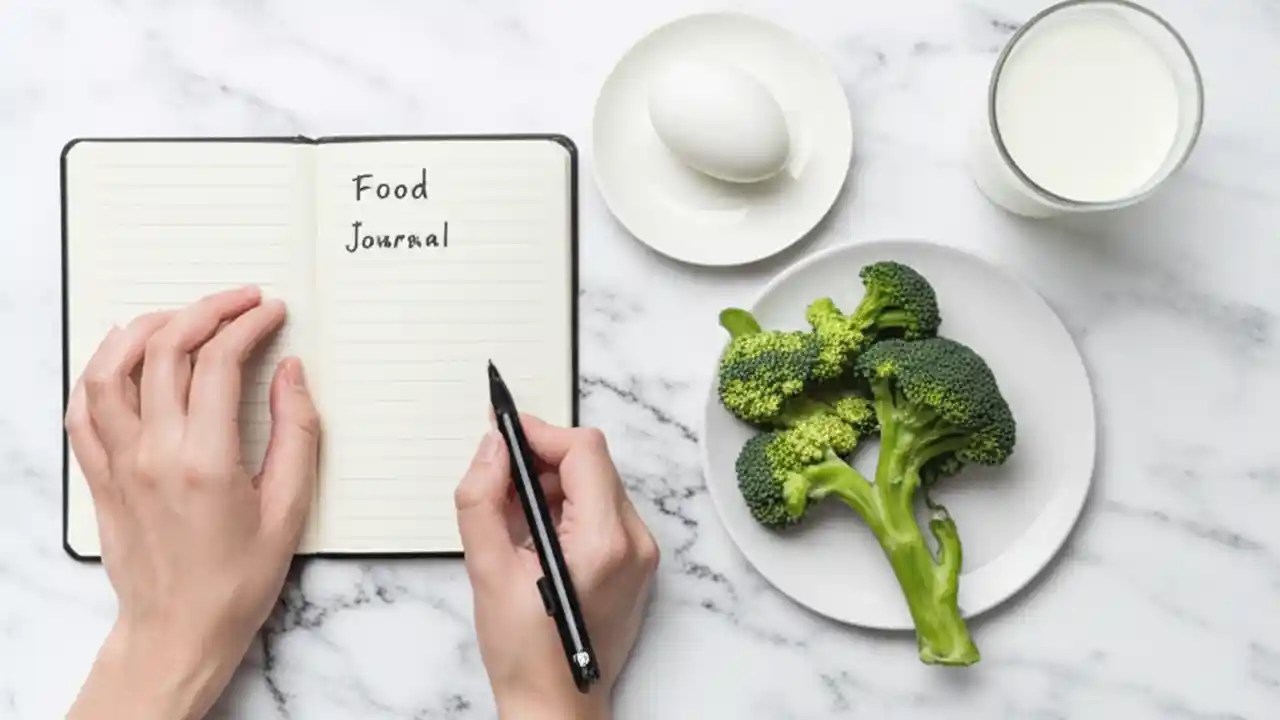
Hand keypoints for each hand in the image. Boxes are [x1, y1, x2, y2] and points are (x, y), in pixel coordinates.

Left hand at [66, 287, 319, 719]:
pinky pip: (84, 408)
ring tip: (180, 315)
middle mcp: (154, 454)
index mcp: (205, 461)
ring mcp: (119, 463)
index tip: (269, 313)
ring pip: (111, 369)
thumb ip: (295, 434)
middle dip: (206, 310)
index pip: (218, 362)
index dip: (247, 325)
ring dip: (146, 328)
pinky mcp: (100, 476)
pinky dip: (100, 370)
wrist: (179, 630)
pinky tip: (124, 356)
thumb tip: (291, 373)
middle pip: (165, 350)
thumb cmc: (237, 580)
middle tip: (239, 301)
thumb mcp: (288, 509)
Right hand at [456, 417, 658, 719]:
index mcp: (604, 540)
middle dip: (542, 462)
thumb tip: (492, 447)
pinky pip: (602, 511)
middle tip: (500, 483)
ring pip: (597, 484)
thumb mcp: (488, 570)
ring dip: (553, 486)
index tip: (503, 432)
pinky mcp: (636, 562)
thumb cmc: (526, 653)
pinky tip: (537, 537)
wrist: (556, 705)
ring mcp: (641, 553)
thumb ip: (483, 498)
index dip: (539, 434)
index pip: (583, 451)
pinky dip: (568, 508)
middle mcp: (635, 541)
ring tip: (514, 519)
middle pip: (592, 464)